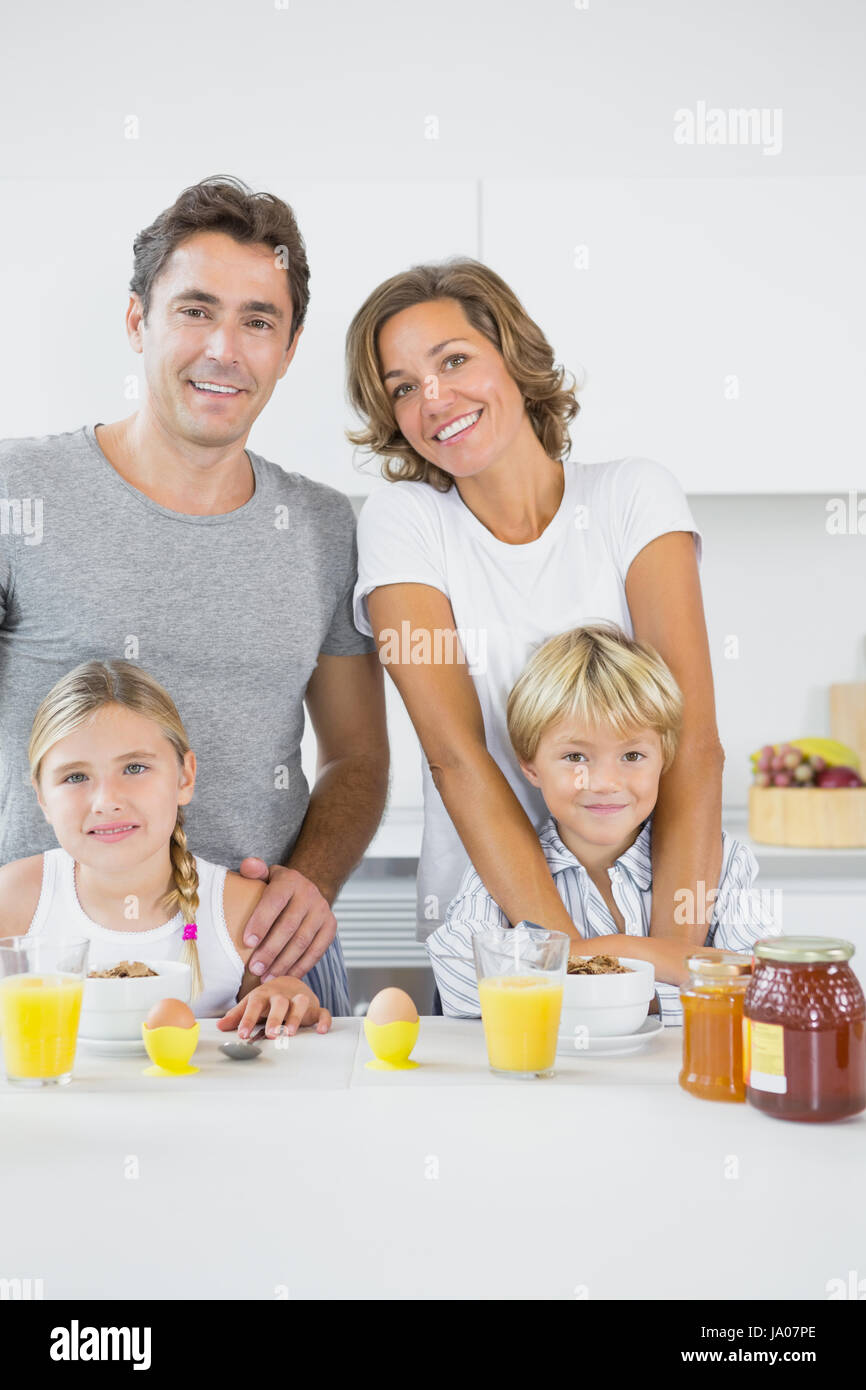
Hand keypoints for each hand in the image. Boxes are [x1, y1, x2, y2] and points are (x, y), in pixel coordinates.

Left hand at [217, 976, 331, 1037]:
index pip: (254, 1005)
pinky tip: (321, 1030)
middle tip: (270, 1033)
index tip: (242, 1034)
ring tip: (291, 1032)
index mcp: (264, 995)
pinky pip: (323, 1012)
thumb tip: (220, 1026)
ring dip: (296, 1017)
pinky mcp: (315, 1008)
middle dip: (275, 1018)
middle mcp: (282, 996)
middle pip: (279, 1003)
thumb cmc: (268, 997)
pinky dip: (324, 1020)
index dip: (248, 1019)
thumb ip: (237, 1015)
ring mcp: (300, 1000)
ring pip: (301, 1004)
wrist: (291, 982)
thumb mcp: (251, 1003)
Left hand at [237, 859, 337, 981]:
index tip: (246, 942)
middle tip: (254, 968)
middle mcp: (310, 894)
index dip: (261, 922)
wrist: (307, 891)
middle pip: (289, 926)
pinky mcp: (331, 927)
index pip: (275, 901)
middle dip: (270, 950)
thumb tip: (248, 865)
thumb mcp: (266, 875)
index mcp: (290, 881)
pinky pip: (316, 951)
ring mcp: (323, 911)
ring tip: (266, 977)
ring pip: (303, 942)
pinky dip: (301, 967)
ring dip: (284, 963)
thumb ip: (254, 870)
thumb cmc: (276, 888)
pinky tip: (285, 977)